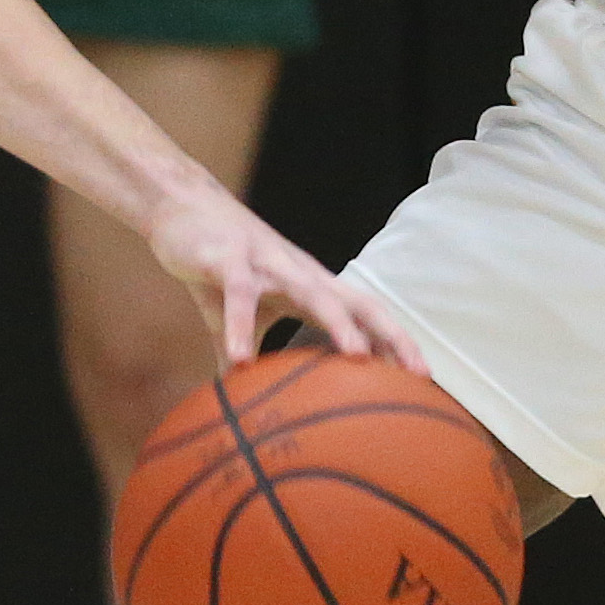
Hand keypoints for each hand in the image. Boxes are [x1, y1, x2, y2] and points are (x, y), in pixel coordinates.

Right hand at [146, 174, 424, 370]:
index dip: (395, 341)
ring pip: (313, 291)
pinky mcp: (228, 260)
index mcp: (309, 284)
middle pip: (357, 302)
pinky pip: (238, 296)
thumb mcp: (237, 311)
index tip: (424, 379)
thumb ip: (248, 349)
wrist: (180, 204)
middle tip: (415, 373)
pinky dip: (239, 327)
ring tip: (357, 356)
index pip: (365, 312)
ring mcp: (267, 263)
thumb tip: (241, 400)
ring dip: (337, 322)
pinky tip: (240, 361)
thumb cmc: (219, 261)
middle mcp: (299, 272)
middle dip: (389, 335)